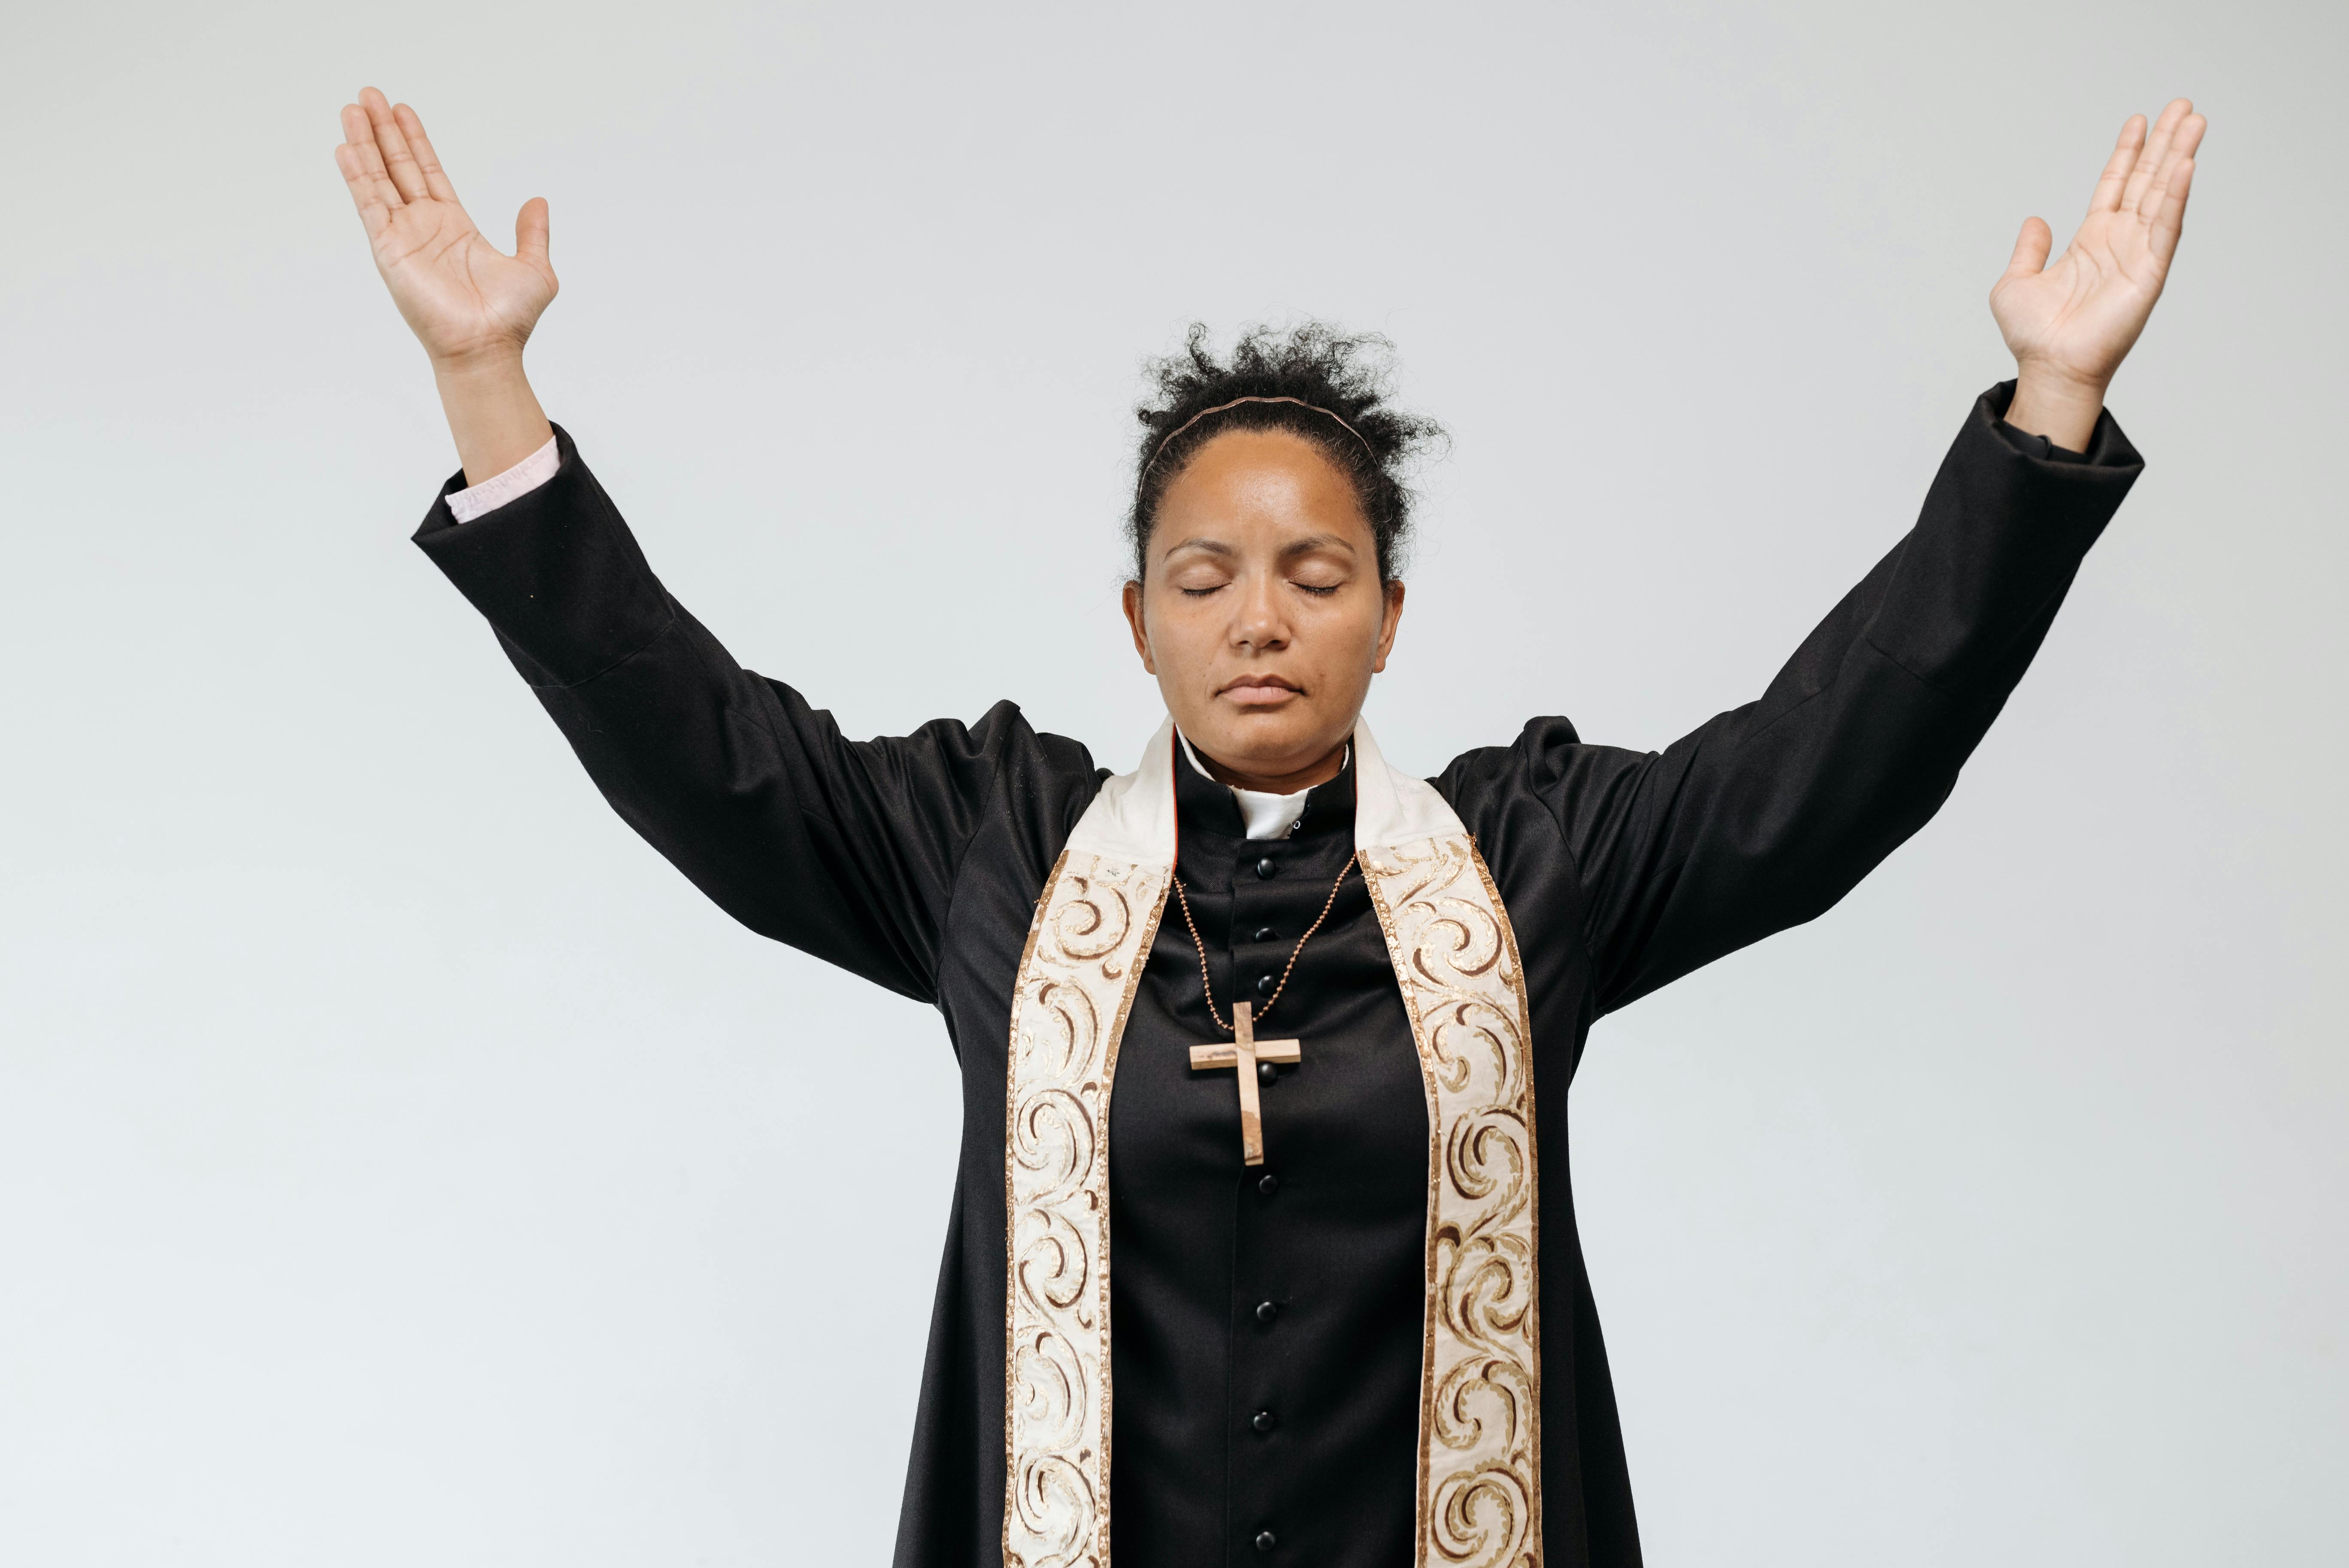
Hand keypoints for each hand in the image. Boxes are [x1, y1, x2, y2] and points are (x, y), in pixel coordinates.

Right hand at [335, 88, 556, 369]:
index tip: (401, 111)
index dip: (415, 141)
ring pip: (379, 179)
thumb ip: (532, 232)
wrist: (488, 348)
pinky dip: (358, 177)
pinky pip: (370, 206)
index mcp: (454, 226)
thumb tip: (538, 201)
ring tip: (352, 108)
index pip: (428, 172)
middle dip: (383, 131)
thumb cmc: (509, 319)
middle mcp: (424, 227)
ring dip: (364, 144)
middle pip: (398, 167)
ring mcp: (404, 237)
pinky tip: (346, 148)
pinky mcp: (390, 250)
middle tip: (368, 95)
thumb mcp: (535, 268)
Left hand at [1992, 99, 2204, 447]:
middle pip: (2148, 180)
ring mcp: (2138, 255)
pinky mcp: (2150, 273)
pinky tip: (2185, 165)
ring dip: (2179, 157)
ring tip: (2194, 121)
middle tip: (2183, 106)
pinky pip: (2166, 228)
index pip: (2116, 185)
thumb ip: (2028, 250)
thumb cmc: (2035, 337)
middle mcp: (2120, 242)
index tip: (2139, 120)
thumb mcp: (2016, 283)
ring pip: (2163, 195)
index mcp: (2092, 241)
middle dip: (2165, 143)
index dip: (2128, 152)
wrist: (2048, 368)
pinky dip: (2175, 196)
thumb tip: (2034, 220)